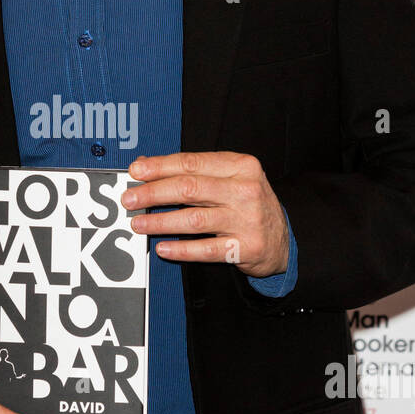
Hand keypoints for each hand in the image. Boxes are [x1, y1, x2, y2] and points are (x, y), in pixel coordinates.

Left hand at [120, 151, 289, 275]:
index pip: (192, 163)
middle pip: (189, 188)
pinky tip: (163, 247)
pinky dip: (181, 249)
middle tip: (130, 199)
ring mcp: (246, 220)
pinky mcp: (246, 247)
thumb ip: (193, 171)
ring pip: (194, 219)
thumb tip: (146, 167)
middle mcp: (245, 190)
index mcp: (240, 166)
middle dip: (153, 193)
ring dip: (160, 222)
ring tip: (139, 223)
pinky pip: (206, 249)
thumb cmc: (248, 204)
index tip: (136, 172)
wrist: (284, 238)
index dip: (160, 167)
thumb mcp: (229, 178)